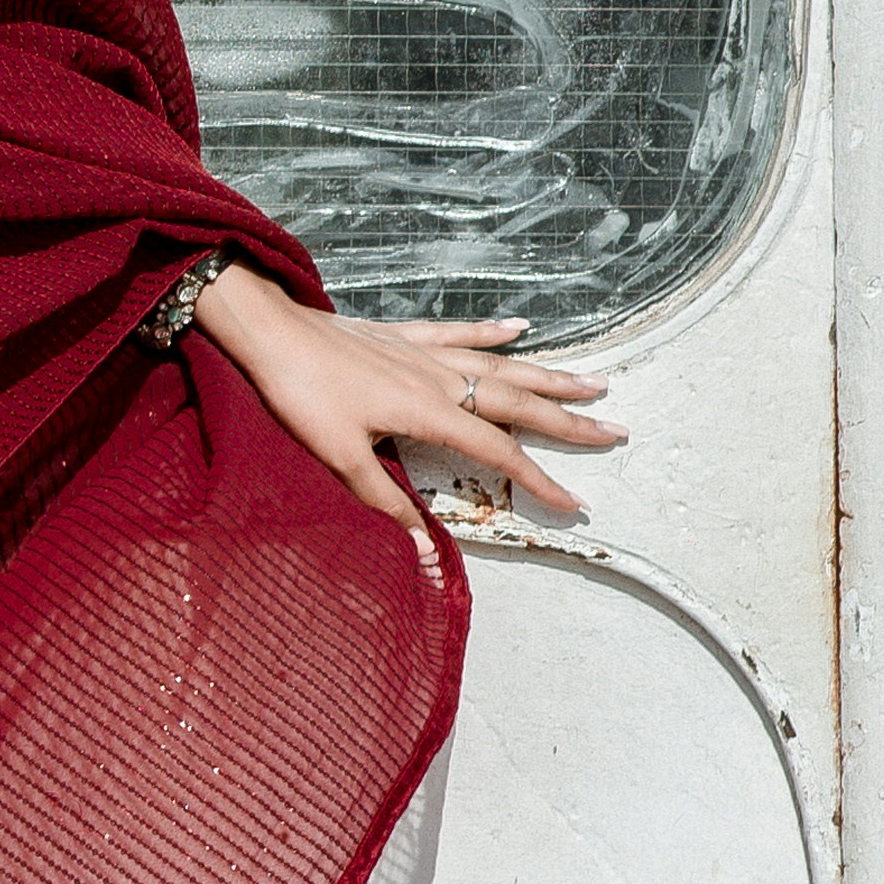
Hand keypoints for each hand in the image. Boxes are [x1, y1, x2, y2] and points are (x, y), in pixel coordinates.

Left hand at [183, 272, 618, 583]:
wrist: (268, 332)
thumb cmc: (299, 395)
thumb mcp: (341, 458)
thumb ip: (388, 506)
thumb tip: (426, 557)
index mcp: (428, 411)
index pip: (497, 453)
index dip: (539, 479)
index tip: (573, 503)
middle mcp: (437, 377)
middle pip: (516, 402)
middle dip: (568, 421)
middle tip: (616, 430)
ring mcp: (422, 351)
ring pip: (500, 365)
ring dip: (548, 376)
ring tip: (592, 382)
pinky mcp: (402, 334)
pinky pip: (458, 331)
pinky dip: (491, 331)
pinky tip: (520, 327)